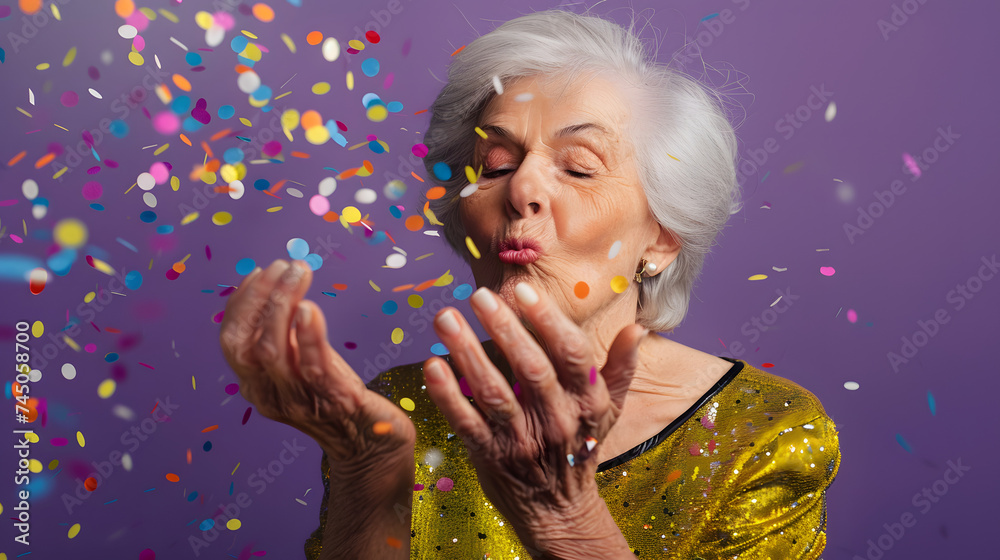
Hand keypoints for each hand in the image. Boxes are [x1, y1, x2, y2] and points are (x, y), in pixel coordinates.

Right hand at [219, 259, 415, 468]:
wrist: (372, 448)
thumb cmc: (338, 401)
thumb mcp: (301, 368)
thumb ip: (285, 341)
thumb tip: (278, 292)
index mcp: (258, 386)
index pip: (232, 342)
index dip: (240, 304)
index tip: (259, 272)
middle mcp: (270, 396)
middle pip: (246, 344)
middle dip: (260, 298)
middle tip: (284, 266)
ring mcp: (299, 402)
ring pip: (272, 352)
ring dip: (281, 305)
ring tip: (297, 273)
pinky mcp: (333, 403)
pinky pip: (312, 367)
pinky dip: (307, 335)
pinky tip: (309, 308)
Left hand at [421, 282, 644, 553]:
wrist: (560, 510)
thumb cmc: (580, 447)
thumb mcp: (608, 409)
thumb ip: (621, 367)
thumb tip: (636, 327)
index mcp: (586, 401)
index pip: (570, 353)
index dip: (548, 320)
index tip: (524, 290)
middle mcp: (556, 419)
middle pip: (530, 367)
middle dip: (504, 328)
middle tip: (480, 295)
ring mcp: (521, 440)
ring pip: (493, 391)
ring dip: (467, 352)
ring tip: (446, 318)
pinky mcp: (490, 456)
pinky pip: (466, 422)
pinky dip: (447, 394)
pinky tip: (432, 365)